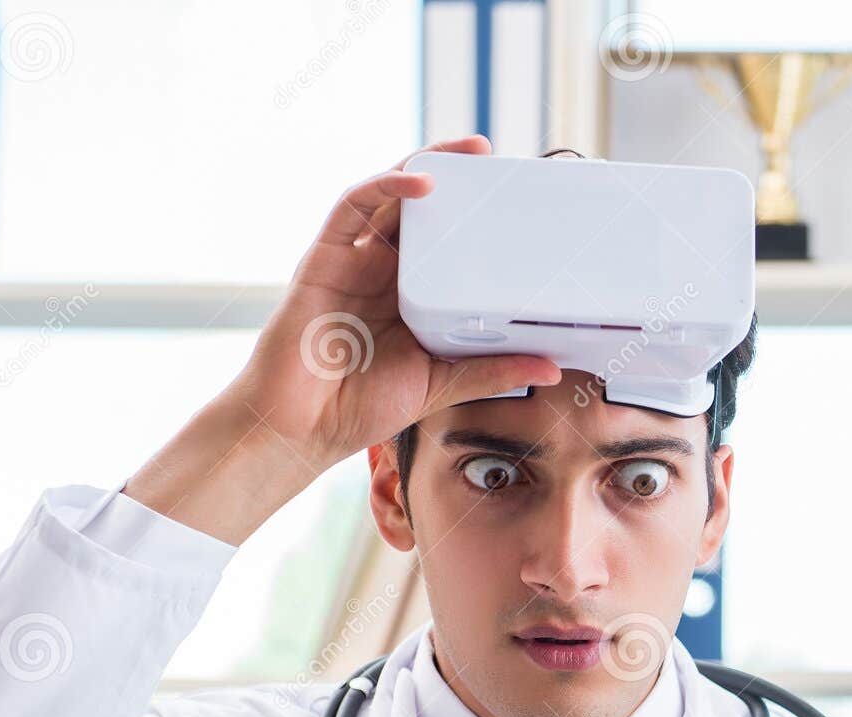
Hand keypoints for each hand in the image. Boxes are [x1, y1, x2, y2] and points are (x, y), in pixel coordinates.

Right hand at [124, 134, 560, 544]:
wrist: (301, 427)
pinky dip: (386, 186)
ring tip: (471, 154)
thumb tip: (550, 367)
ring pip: (390, 195)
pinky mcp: (324, 257)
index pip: (445, 242)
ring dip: (429, 164)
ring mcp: (352, 260)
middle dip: (458, 177)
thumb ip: (490, 370)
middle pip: (421, 209)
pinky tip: (421, 182)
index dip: (474, 217)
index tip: (516, 200)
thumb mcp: (440, 385)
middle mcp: (381, 271)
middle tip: (498, 161)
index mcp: (409, 296)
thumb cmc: (360, 408)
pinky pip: (354, 206)